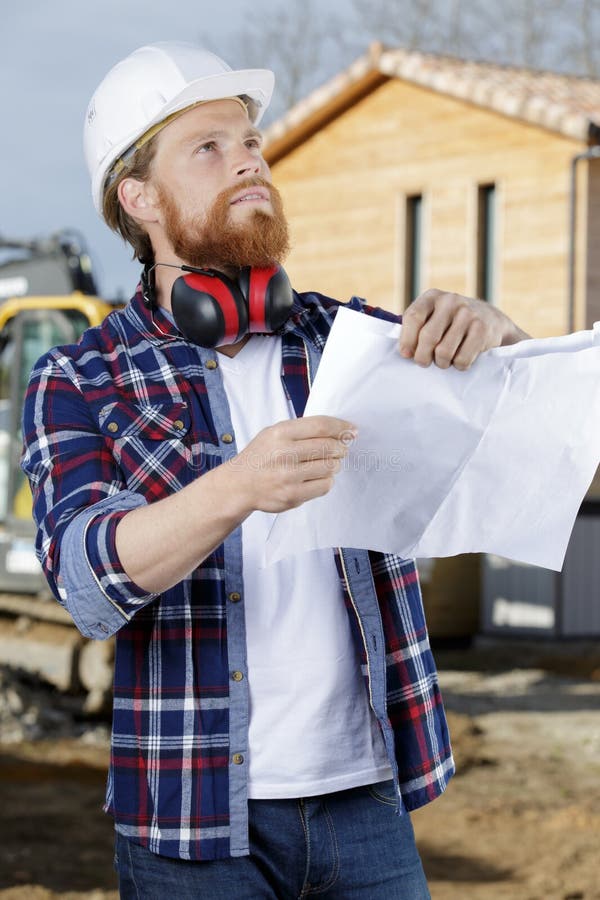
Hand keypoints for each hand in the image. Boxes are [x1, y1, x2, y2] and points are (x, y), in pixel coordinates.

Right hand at [228, 415, 355, 513]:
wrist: (239, 485)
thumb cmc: (261, 456)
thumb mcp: (274, 433)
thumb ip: (302, 430)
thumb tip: (340, 431)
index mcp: (280, 433)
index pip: (321, 426)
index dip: (341, 427)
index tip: (352, 430)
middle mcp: (283, 454)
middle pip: (329, 447)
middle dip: (341, 448)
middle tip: (340, 449)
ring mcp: (288, 477)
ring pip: (330, 467)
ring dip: (334, 465)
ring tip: (325, 464)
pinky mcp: (292, 496)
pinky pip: (324, 486)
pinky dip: (326, 481)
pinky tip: (317, 477)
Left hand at [399, 289, 528, 369]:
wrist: (490, 319)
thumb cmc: (450, 324)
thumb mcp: (432, 317)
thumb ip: (416, 328)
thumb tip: (405, 352)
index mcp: (432, 297)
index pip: (413, 317)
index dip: (407, 340)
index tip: (406, 355)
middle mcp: (450, 301)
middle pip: (427, 337)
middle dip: (422, 357)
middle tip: (425, 362)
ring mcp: (468, 314)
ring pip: (444, 352)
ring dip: (442, 363)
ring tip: (444, 360)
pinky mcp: (482, 330)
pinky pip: (462, 359)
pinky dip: (459, 365)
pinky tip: (460, 359)